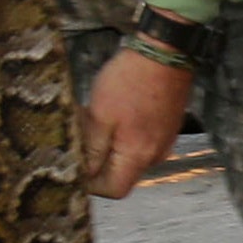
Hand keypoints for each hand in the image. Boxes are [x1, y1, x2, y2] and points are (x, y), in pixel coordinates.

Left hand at [83, 42, 193, 198]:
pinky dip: (124, 135)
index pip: (114, 190)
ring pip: (130, 157)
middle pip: (122, 174)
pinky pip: (141, 142)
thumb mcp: (99, 115)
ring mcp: (164, 141)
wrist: (164, 51)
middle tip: (82, 135)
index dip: (92, 183)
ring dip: (110, 146)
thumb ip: (92, 149)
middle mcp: (155, 155)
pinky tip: (115, 112)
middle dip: (98, 161)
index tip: (76, 163)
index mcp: (138, 156)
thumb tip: (84, 172)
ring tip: (96, 119)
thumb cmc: (130, 81)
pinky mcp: (166, 127)